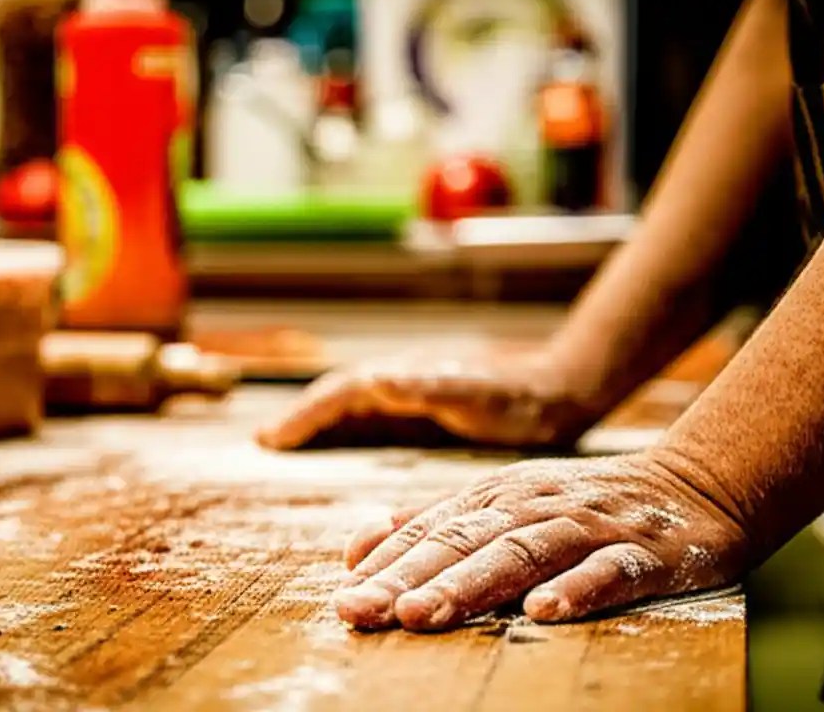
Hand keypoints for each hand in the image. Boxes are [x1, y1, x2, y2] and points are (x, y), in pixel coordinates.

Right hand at [256, 350, 601, 449]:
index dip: (305, 414)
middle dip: (300, 415)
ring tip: (279, 443)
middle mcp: (403, 381)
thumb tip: (376, 377)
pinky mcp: (424, 412)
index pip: (343, 392)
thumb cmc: (523, 398)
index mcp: (408, 376)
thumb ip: (429, 387)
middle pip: (337, 395)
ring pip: (350, 406)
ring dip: (316, 422)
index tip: (272, 438)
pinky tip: (335, 449)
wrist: (560, 391)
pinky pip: (372, 421)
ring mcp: (412, 394)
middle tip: (263, 441)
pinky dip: (344, 432)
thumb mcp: (480, 395)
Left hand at [332, 455, 747, 630]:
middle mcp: (534, 506)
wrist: (696, 483)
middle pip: (463, 543)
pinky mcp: (642, 553)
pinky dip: (576, 590)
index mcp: (497, 498)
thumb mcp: (505, 502)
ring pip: (520, 554)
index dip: (385, 565)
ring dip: (469, 585)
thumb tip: (357, 548)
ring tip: (422, 614)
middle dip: (408, 578)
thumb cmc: (584, 503)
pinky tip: (544, 612)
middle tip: (363, 612)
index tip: (343, 600)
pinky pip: (607, 572)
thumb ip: (435, 521)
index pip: (431, 531)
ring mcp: (587, 528)